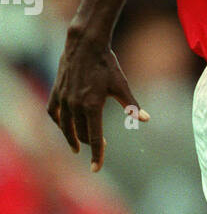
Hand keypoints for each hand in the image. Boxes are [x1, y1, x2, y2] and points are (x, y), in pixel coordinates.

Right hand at [47, 29, 148, 171]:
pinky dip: (59, 122)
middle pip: (81, 134)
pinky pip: (53, 112)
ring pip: (65, 126)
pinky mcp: (56, 91)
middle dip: (89, 144)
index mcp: (92, 106)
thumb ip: (131, 105)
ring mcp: (63, 99)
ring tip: (77, 147)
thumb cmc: (106, 64)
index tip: (96, 169)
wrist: (85, 44)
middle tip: (99, 148)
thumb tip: (145, 119)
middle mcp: (75, 105)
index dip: (97, 155)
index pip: (94, 139)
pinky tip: (64, 126)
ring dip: (72, 138)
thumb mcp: (122, 85)